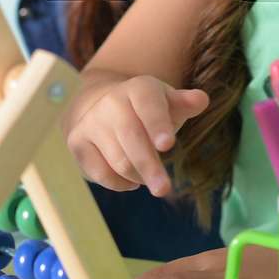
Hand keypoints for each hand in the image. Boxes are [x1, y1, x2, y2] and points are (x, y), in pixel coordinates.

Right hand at [65, 75, 207, 193]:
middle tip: (164, 190)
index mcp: (139, 88)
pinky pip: (101, 173)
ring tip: (149, 178)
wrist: (101, 107)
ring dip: (139, 176)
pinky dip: (120, 183)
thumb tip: (200, 100)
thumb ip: (185, 103)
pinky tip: (128, 179)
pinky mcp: (77, 142)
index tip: (167, 144)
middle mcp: (111, 102)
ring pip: (119, 161)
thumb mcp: (167, 104)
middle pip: (132, 139)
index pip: (148, 104)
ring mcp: (91, 122)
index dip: (157, 124)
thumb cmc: (146, 111)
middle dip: (149, 167)